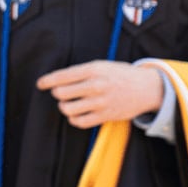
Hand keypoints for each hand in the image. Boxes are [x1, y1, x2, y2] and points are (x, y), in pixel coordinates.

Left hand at [36, 60, 163, 128]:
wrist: (147, 88)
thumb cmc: (121, 75)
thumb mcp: (102, 65)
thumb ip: (82, 72)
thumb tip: (57, 80)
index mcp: (93, 69)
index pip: (62, 76)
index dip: (47, 81)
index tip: (40, 84)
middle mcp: (96, 85)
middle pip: (61, 93)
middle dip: (57, 93)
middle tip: (61, 93)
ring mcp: (100, 102)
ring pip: (67, 109)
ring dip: (64, 106)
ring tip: (68, 103)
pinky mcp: (105, 116)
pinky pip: (80, 121)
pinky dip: (74, 119)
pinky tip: (76, 113)